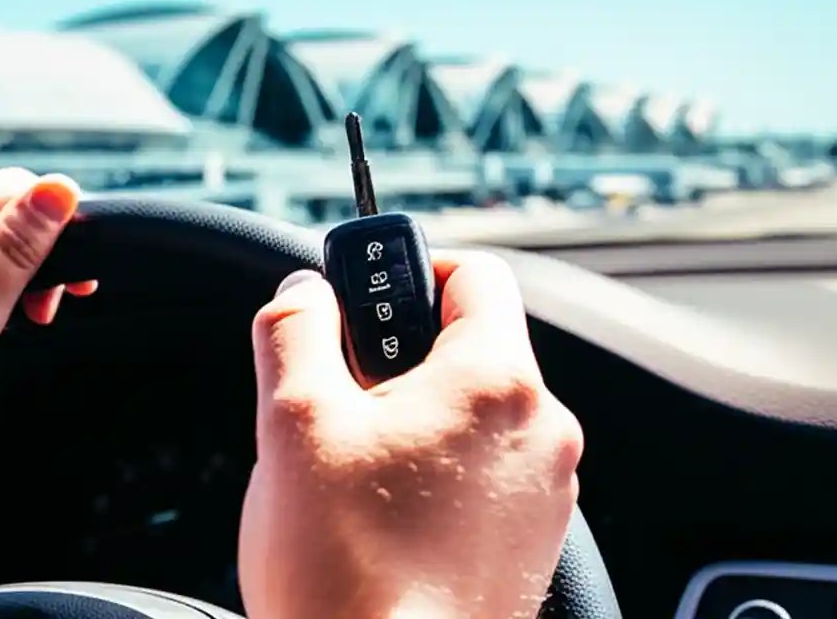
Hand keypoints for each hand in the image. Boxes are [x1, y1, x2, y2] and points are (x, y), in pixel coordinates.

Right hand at [240, 252, 581, 618]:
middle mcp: (540, 430)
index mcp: (494, 382)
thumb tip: (304, 292)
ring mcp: (544, 491)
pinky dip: (438, 471)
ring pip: (475, 413)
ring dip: (416, 417)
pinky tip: (384, 513)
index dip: (412, 268)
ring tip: (354, 468)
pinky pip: (486, 472)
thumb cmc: (348, 569)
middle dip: (400, 356)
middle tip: (340, 394)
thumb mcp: (292, 422)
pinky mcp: (531, 541)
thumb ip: (295, 330)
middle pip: (473, 346)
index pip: (475, 272)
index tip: (365, 296)